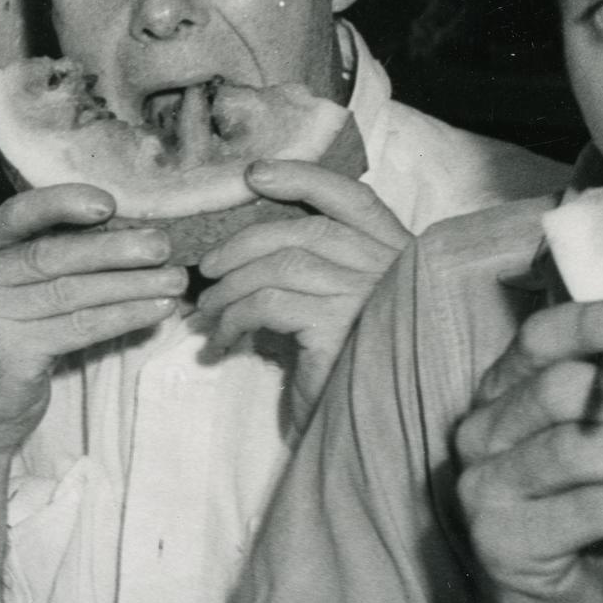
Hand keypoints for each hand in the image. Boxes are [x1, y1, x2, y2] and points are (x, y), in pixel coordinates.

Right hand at [0, 185, 187, 453]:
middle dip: (115, 248)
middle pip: (51, 254)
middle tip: (163, 246)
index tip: (112, 203)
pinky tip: (155, 312)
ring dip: (131, 284)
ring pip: (72, 291)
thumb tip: (123, 228)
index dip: (64, 202)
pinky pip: (79, 327)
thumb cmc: (8, 345)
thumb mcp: (9, 292)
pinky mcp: (7, 352)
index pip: (17, 214)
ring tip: (174, 280)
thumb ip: (43, 260)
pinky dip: (124, 316)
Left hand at [198, 162, 414, 421]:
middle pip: (303, 230)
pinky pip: (268, 304)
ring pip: (280, 265)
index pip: (352, 197)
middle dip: (243, 243)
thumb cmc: (348, 370)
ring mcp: (367, 292)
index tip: (254, 173)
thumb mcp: (334, 312)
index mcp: (394, 254)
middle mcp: (388, 267)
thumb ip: (311, 275)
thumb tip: (243, 258)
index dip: (302, 178)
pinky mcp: (340, 324)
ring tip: (207, 311)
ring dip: (231, 286)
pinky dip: (234, 318)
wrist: (369, 429)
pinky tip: (223, 341)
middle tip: (207, 269)